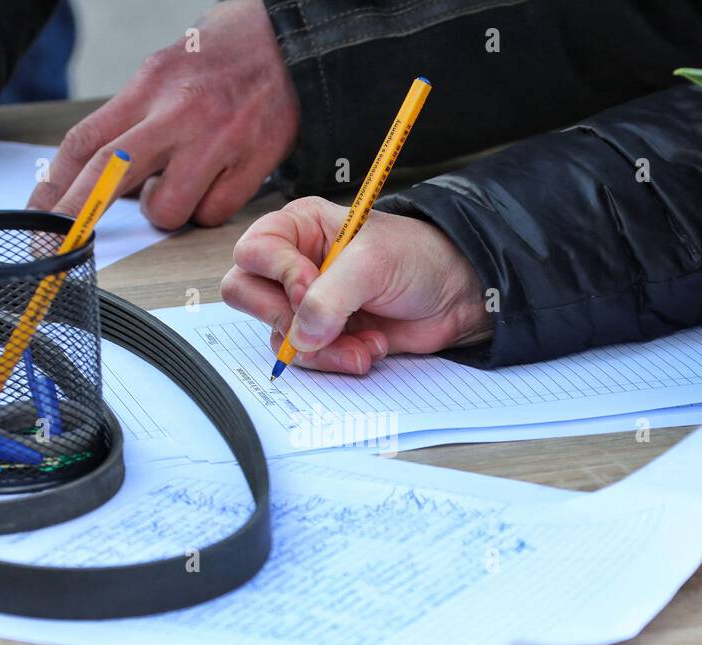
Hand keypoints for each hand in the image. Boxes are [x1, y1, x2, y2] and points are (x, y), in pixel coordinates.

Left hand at [27, 0, 297, 229]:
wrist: (292, 44)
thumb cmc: (224, 59)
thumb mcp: (165, 72)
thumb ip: (134, 119)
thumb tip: (103, 176)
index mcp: (150, 87)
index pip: (86, 141)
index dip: (54, 186)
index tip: (38, 218)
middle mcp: (178, 113)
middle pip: (110, 175)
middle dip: (78, 215)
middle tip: (60, 243)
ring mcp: (217, 141)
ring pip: (166, 210)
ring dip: (165, 210)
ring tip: (181, 184)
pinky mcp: (253, 163)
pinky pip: (213, 214)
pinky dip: (209, 208)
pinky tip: (218, 181)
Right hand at [221, 197, 492, 374]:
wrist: (454, 297)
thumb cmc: (418, 259)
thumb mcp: (373, 264)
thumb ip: (331, 297)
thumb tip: (301, 336)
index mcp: (298, 228)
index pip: (253, 252)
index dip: (279, 275)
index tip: (312, 287)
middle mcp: (293, 264)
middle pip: (247, 295)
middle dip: (288, 317)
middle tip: (324, 321)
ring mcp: (305, 304)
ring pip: (277, 336)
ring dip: (321, 348)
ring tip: (363, 342)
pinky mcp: (321, 336)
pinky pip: (305, 358)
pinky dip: (336, 360)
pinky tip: (368, 349)